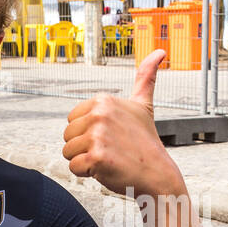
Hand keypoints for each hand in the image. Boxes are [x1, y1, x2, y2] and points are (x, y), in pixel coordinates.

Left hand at [62, 50, 181, 197]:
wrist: (157, 174)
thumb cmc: (146, 143)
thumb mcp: (143, 105)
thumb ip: (146, 77)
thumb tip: (159, 52)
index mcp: (104, 100)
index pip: (72, 120)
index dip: (88, 133)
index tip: (111, 136)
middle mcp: (100, 114)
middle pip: (67, 136)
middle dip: (84, 148)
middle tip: (110, 150)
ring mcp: (98, 136)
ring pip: (68, 152)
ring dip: (85, 161)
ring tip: (109, 159)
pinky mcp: (96, 157)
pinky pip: (74, 168)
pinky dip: (87, 174)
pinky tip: (107, 169)